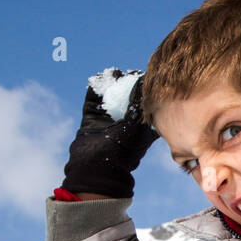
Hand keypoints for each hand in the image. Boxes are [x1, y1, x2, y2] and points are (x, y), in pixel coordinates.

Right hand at [62, 68, 158, 198]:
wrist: (96, 167)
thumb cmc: (123, 149)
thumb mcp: (136, 125)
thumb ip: (138, 104)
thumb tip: (144, 83)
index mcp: (140, 128)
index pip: (146, 104)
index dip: (147, 91)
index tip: (148, 77)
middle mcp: (124, 123)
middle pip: (127, 98)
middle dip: (128, 85)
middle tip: (131, 73)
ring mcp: (107, 120)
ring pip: (110, 97)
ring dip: (111, 84)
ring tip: (115, 73)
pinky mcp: (91, 119)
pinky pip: (93, 100)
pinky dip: (95, 89)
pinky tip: (98, 78)